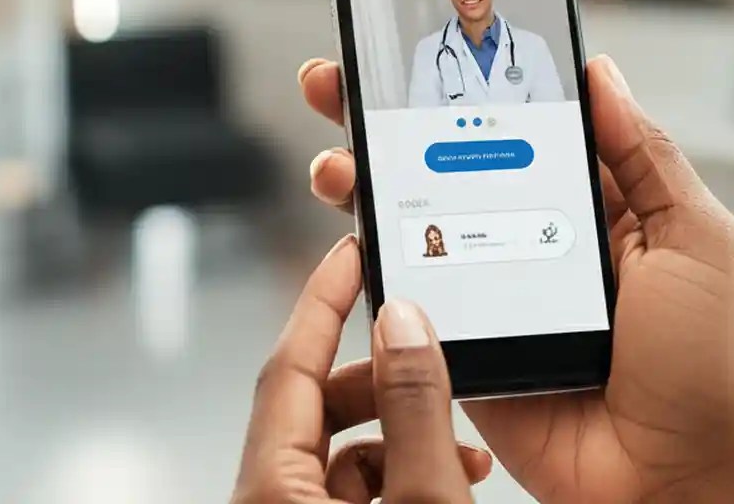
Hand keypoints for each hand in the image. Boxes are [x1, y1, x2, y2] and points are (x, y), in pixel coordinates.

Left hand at [231, 235, 492, 502]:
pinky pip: (352, 488)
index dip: (324, 300)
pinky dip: (401, 471)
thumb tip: (403, 327)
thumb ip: (415, 411)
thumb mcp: (426, 499)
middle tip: (428, 354)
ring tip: (462, 450)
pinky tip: (450, 475)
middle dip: (384, 380)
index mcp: (270, 492)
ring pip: (341, 448)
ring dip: (404, 434)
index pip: (288, 366)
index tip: (352, 254)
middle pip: (316, 406)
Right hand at [298, 56, 733, 502]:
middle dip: (392, 116)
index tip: (428, 42)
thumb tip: (602, 73)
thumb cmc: (698, 362)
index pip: (522, 123)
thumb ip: (646, 157)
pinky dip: (370, 253)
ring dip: (366, 175)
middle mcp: (535, 233)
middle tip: (343, 79)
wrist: (661, 472)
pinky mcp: (460, 335)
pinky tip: (349, 220)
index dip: (472, 81)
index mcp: (594, 202)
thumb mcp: (695, 239)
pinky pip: (408, 285)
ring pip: (417, 215)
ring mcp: (492, 283)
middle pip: (452, 158)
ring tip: (336, 151)